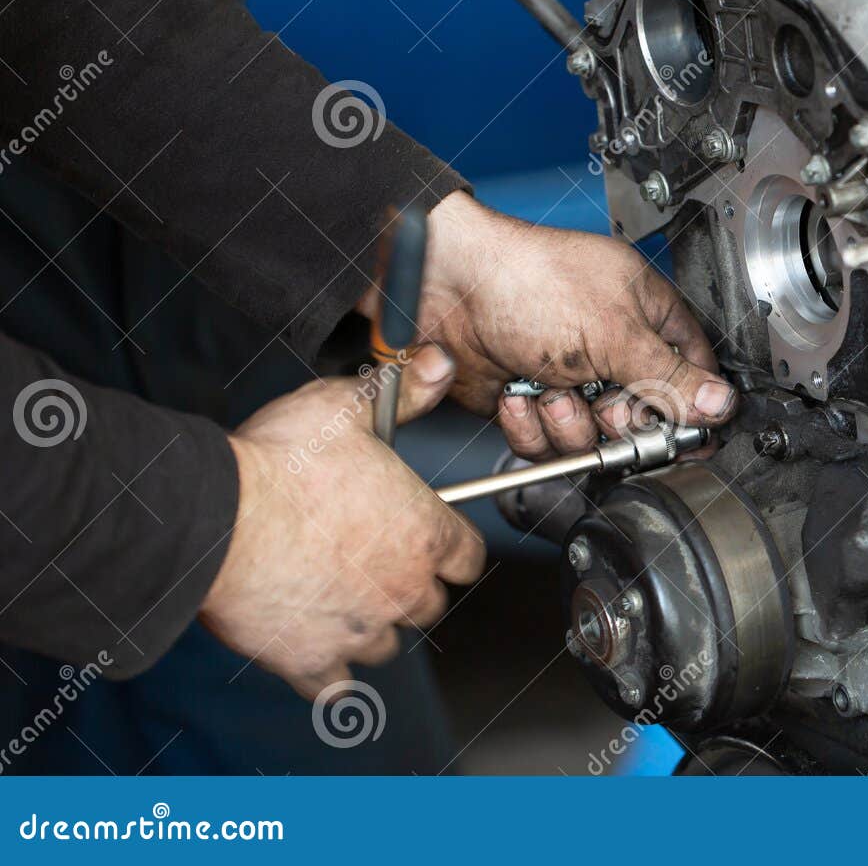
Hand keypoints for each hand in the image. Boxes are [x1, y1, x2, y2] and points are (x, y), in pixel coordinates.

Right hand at [200, 344, 484, 698]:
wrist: (214, 517)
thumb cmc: (279, 464)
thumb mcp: (348, 406)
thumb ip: (403, 391)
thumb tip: (438, 366)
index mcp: (424, 533)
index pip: (467, 558)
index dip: (450, 548)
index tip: (430, 539)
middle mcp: (403, 589)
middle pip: (431, 604)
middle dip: (410, 586)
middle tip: (374, 561)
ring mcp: (360, 630)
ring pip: (389, 645)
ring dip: (372, 625)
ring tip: (342, 597)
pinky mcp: (311, 660)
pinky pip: (336, 687)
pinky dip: (329, 675)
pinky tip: (318, 652)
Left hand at [398, 191, 735, 459]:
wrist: (447, 286)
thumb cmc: (528, 280)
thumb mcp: (615, 332)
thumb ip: (670, 376)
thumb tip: (721, 403)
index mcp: (648, 316)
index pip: (692, 372)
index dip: (692, 408)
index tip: (686, 433)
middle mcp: (612, 351)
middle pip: (643, 419)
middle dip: (618, 419)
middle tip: (603, 399)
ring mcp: (571, 379)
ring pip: (593, 439)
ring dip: (567, 422)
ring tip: (549, 388)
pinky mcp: (530, 403)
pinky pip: (546, 444)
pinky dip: (528, 425)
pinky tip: (518, 393)